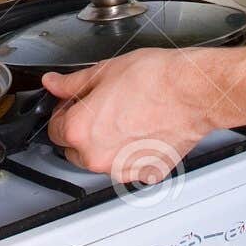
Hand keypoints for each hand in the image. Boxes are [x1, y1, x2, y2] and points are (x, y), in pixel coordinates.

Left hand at [42, 49, 219, 181]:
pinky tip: (142, 131)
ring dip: (105, 144)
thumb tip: (53, 83)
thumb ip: (72, 83)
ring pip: (101, 160)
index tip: (75, 103)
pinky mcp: (146, 174)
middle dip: (83, 131)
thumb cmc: (154, 80)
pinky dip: (131, 153)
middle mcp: (97, 156)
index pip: (55, 129)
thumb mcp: (104, 71)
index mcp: (80, 130)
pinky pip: (128, 167)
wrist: (192, 92)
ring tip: (126, 117)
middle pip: (75, 149)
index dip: (65, 112)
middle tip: (102, 108)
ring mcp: (122, 169)